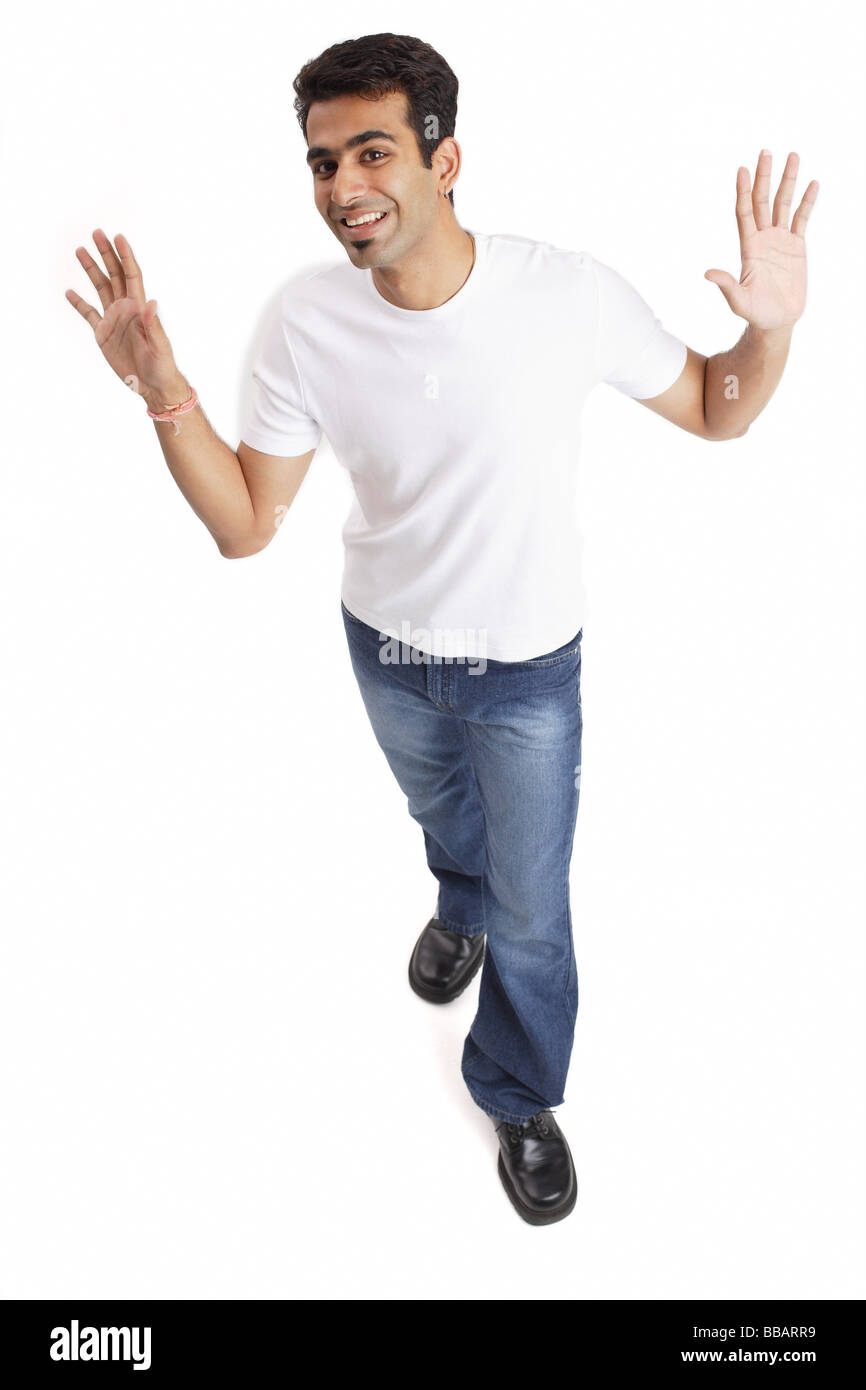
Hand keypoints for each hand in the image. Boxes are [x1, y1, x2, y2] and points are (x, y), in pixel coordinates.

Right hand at [65, 230, 185, 410]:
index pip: (131, 275)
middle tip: (96, 233)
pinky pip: (89, 314)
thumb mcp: (160, 346)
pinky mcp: (103, 334)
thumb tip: (152, 303)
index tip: (118, 237)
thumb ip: (154, 325)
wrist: (153, 385)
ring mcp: (113, 320)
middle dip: (106, 254)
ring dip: (91, 269)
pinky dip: (79, 303)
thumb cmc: (162, 366)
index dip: (125, 256)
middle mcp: (125, 309)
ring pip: (100, 288)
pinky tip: (70, 292)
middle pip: (114, 275)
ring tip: (80, 250)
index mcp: (139, 308)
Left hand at [704, 150, 818, 330]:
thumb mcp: (738, 301)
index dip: (743, 192)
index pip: (745, 213)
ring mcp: (780, 241)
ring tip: (793, 156)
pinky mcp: (797, 247)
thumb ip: (726, 285)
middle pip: (763, 201)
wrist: (777, 321)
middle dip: (764, 177)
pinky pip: (802, 219)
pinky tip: (812, 184)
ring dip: (788, 181)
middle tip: (766, 152)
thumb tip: (708, 273)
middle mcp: (763, 239)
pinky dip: (807, 202)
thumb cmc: (755, 314)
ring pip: (784, 204)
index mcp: (749, 247)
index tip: (742, 170)